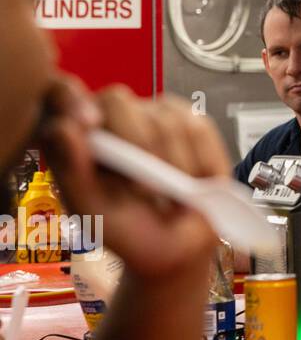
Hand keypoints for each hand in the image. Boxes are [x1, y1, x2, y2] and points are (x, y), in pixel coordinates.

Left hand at [38, 77, 225, 282]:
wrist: (177, 247)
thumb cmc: (127, 231)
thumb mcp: (92, 212)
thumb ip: (72, 171)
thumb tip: (64, 127)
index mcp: (77, 135)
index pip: (60, 93)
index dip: (71, 99)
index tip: (88, 124)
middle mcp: (113, 116)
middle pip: (116, 99)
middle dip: (134, 142)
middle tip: (142, 190)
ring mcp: (155, 113)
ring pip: (163, 118)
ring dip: (172, 166)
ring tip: (170, 199)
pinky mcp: (192, 120)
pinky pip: (198, 127)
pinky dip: (200, 161)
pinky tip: (194, 183)